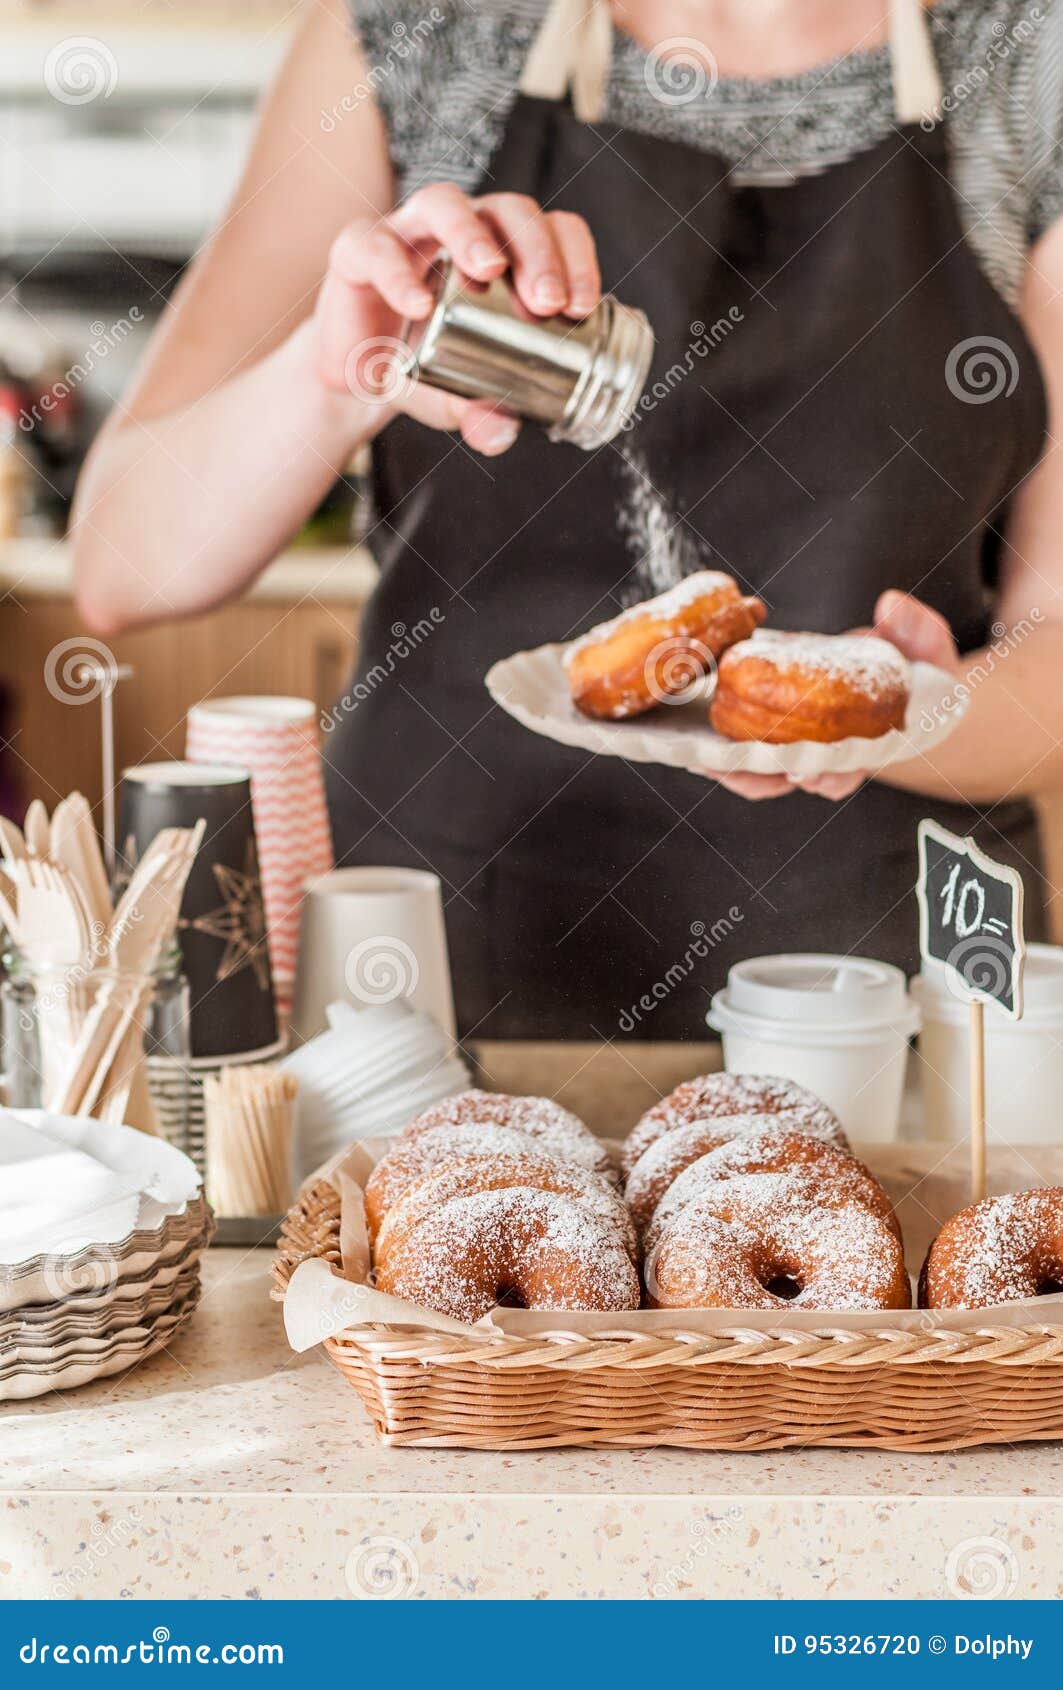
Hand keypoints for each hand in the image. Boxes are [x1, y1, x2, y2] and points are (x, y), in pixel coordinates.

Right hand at [312, 184, 600, 453]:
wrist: (356, 374)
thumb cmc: (421, 364)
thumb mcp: (457, 396)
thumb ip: (482, 413)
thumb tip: (502, 433)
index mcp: (502, 251)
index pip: (551, 230)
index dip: (573, 258)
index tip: (579, 307)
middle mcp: (461, 228)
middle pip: (508, 210)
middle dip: (534, 249)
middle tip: (546, 300)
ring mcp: (408, 231)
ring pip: (445, 203)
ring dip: (471, 234)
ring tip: (488, 271)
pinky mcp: (358, 250)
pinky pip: (378, 248)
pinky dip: (399, 274)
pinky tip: (417, 306)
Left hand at [697, 591, 960, 800]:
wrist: (899, 675)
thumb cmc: (916, 666)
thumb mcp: (927, 645)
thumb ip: (916, 630)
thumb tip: (889, 608)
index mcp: (869, 744)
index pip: (847, 769)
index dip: (828, 774)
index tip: (808, 769)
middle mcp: (830, 753)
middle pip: (794, 777)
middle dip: (766, 775)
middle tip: (736, 768)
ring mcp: (800, 744)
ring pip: (763, 772)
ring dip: (733, 769)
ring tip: (704, 760)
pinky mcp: (775, 726)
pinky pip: (744, 747)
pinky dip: (720, 749)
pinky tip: (693, 743)